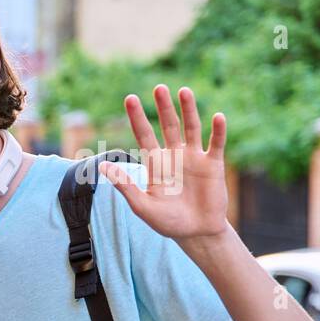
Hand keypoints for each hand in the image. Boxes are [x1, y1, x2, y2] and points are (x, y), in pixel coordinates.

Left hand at [102, 84, 229, 243]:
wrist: (196, 233)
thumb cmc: (167, 222)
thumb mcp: (143, 207)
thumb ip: (125, 186)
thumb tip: (102, 167)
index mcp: (155, 163)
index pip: (143, 135)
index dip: (137, 117)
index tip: (130, 98)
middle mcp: (174, 156)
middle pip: (168, 125)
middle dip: (164, 107)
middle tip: (159, 87)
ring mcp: (194, 158)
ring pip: (191, 128)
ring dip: (188, 110)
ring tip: (183, 91)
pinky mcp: (213, 164)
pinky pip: (216, 144)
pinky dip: (217, 131)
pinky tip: (217, 117)